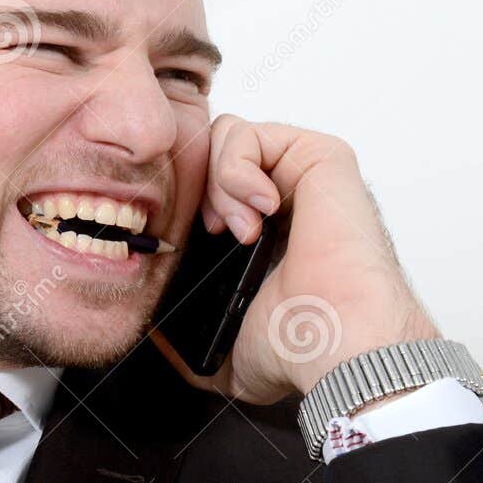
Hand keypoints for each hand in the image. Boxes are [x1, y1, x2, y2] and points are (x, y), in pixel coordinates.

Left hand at [152, 115, 438, 404]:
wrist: (332, 341)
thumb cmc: (294, 347)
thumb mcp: (217, 343)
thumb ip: (182, 333)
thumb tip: (150, 331)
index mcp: (262, 236)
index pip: (206, 189)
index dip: (186, 205)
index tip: (193, 242)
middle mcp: (284, 201)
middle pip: (213, 155)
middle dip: (199, 189)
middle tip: (213, 233)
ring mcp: (301, 177)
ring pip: (227, 138)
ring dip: (220, 183)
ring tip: (240, 229)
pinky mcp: (321, 157)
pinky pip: (251, 134)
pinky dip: (236, 168)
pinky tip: (257, 211)